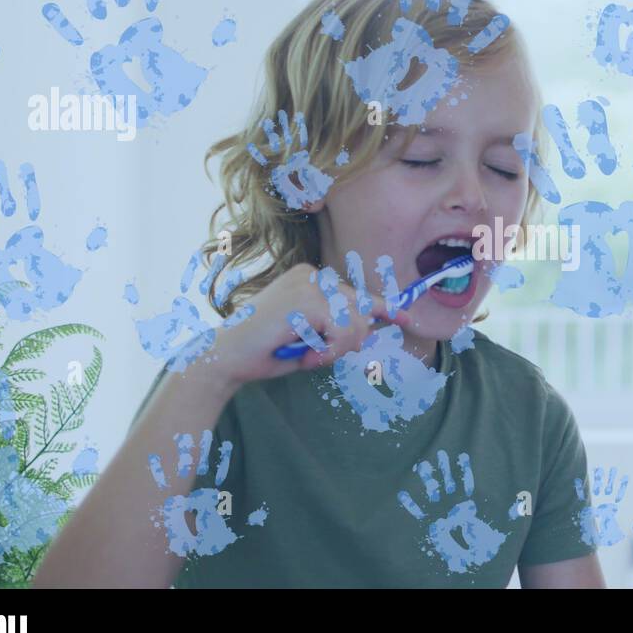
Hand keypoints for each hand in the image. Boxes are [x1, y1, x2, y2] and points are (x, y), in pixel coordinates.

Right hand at [199, 263, 409, 391]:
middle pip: (360, 310)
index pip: (354, 293)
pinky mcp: (307, 301)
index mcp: (308, 279)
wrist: (226, 358)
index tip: (406, 318)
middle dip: (350, 342)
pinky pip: (341, 332)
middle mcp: (311, 275)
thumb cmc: (264, 351)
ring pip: (355, 323)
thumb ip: (336, 328)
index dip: (383, 308)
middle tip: (318, 356)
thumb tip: (370, 330)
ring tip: (307, 356)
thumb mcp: (308, 336)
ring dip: (336, 350)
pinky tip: (304, 356)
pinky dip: (327, 352)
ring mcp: (309, 284)